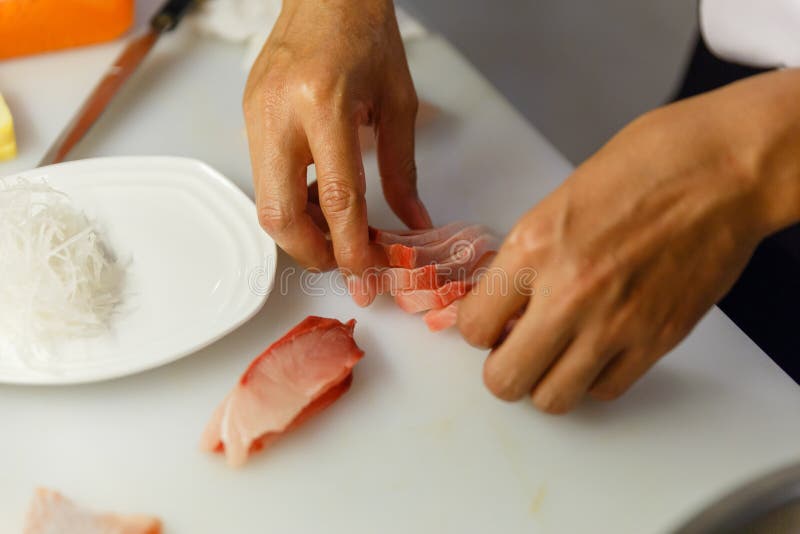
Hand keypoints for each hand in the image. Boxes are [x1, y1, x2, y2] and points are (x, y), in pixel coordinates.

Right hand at [244, 0, 430, 276]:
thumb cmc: (365, 33)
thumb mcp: (399, 103)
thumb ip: (403, 170)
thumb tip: (412, 223)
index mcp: (324, 103)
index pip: (336, 198)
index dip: (351, 249)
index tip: (365, 280)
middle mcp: (279, 112)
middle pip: (279, 214)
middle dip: (312, 253)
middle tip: (345, 263)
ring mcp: (255, 115)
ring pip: (266, 201)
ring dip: (302, 231)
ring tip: (339, 231)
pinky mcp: (247, 116)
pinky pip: (264, 178)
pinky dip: (292, 203)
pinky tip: (319, 200)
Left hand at [457, 69, 799, 412]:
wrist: (722, 171)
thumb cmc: (646, 167)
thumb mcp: (558, 202)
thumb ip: (525, 258)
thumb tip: (504, 299)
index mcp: (534, 248)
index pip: (474, 326)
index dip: (478, 329)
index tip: (490, 323)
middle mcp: (568, 293)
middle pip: (505, 379)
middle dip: (503, 369)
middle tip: (515, 350)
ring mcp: (614, 324)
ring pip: (553, 399)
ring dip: (546, 381)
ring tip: (557, 354)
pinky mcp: (656, 341)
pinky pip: (606, 390)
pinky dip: (593, 378)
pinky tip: (597, 349)